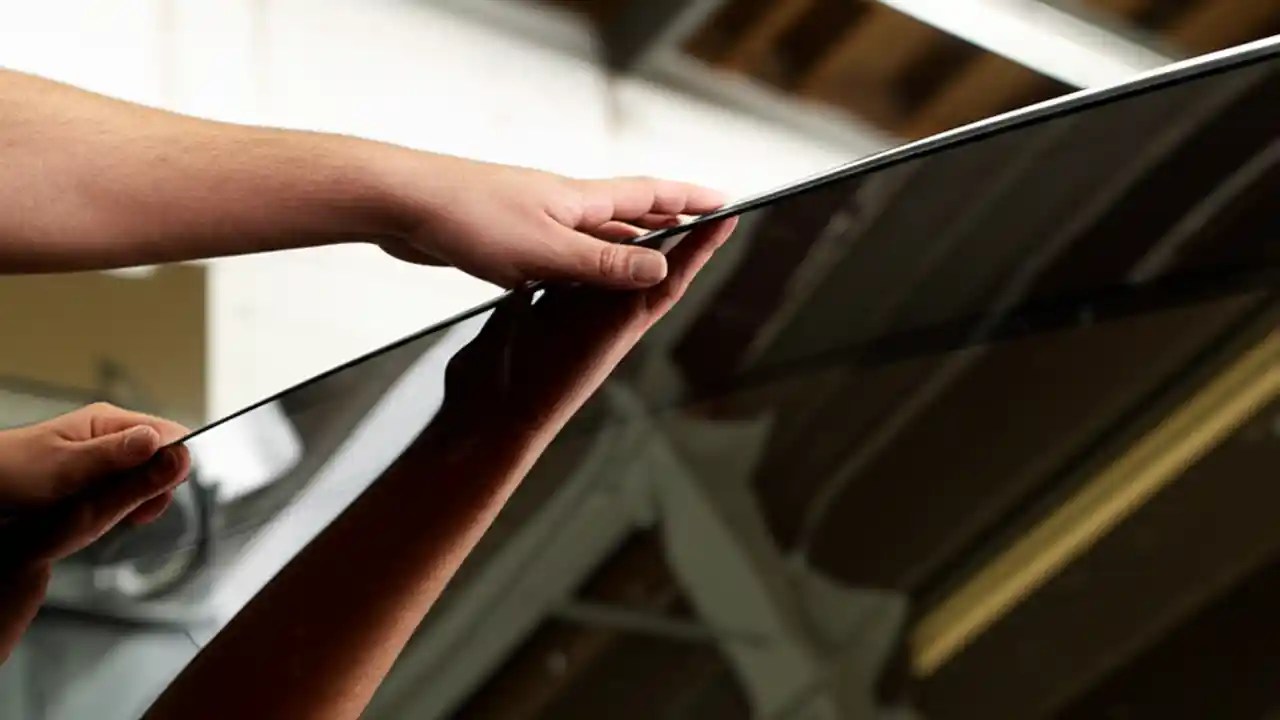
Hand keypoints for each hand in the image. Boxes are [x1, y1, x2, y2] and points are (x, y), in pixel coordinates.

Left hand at [0, 403, 190, 662]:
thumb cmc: (12, 473)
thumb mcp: (65, 469)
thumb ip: (115, 456)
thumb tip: (160, 441)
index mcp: (109, 422)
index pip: (171, 434)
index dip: (174, 465)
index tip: (157, 494)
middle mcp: (113, 433)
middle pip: (165, 456)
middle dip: (158, 486)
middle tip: (133, 512)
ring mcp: (107, 453)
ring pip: (150, 473)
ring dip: (142, 496)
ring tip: (115, 514)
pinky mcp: (100, 471)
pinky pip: (131, 484)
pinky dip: (128, 501)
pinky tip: (108, 512)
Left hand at [381, 155, 725, 288]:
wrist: (403, 204)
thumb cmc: (469, 218)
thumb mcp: (546, 251)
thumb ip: (603, 263)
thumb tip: (661, 269)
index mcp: (579, 201)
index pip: (651, 195)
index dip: (690, 201)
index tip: (725, 203)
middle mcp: (562, 204)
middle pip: (627, 210)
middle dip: (666, 220)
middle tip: (699, 226)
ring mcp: (535, 217)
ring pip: (593, 231)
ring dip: (624, 241)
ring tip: (652, 252)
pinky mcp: (507, 235)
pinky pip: (560, 247)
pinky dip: (581, 258)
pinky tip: (575, 273)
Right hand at [434, 217, 737, 444]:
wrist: (495, 416)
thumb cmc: (544, 386)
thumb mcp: (595, 337)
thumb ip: (623, 301)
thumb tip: (654, 266)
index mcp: (622, 322)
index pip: (671, 278)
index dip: (699, 249)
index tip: (727, 220)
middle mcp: (603, 317)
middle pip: (642, 268)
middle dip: (666, 236)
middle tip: (687, 204)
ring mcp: (571, 315)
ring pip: (603, 268)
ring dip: (619, 241)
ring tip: (633, 211)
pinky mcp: (539, 313)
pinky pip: (564, 275)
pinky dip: (573, 253)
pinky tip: (568, 234)